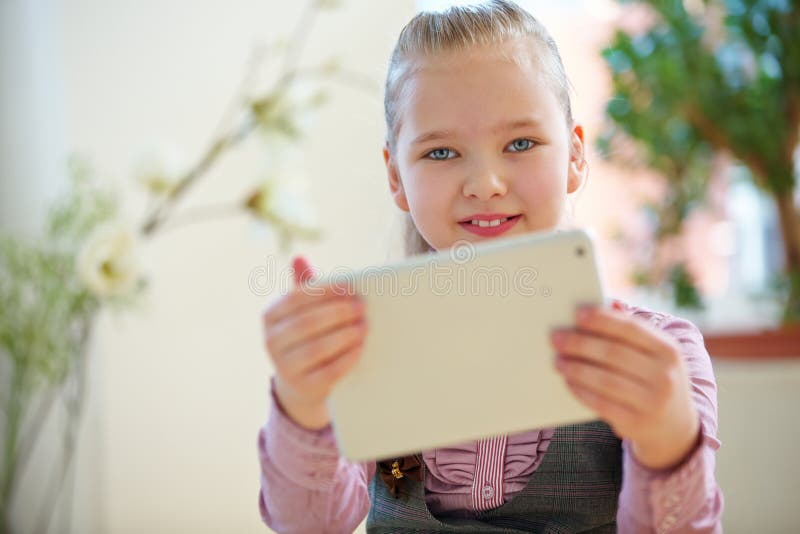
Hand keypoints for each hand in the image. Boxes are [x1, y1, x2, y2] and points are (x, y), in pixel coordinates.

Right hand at [262, 255, 367, 429]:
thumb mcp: (304, 311)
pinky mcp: (302, 386)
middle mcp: (271, 341)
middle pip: (308, 323)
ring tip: (364, 326)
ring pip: (317, 348)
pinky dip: (346, 359)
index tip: (350, 288)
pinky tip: (360, 348)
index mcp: (270, 315)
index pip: (297, 298)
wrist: (302, 379)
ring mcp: (284, 367)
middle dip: (338, 313)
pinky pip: (327, 372)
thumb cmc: (307, 335)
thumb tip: (299, 258)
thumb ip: (306, 286)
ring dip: (344, 335)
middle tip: (362, 307)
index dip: (325, 292)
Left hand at [550, 302, 699, 469]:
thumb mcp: (655, 355)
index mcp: (669, 350)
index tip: (577, 314)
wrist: (675, 426)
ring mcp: (653, 401)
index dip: (602, 320)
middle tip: (556, 338)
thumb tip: (607, 304)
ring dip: (577, 368)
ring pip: (605, 380)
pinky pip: (602, 404)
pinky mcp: (637, 423)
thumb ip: (632, 332)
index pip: (631, 329)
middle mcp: (664, 375)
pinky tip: (568, 381)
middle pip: (614, 354)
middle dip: (581, 344)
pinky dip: (581, 391)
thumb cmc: (653, 378)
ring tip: (558, 361)